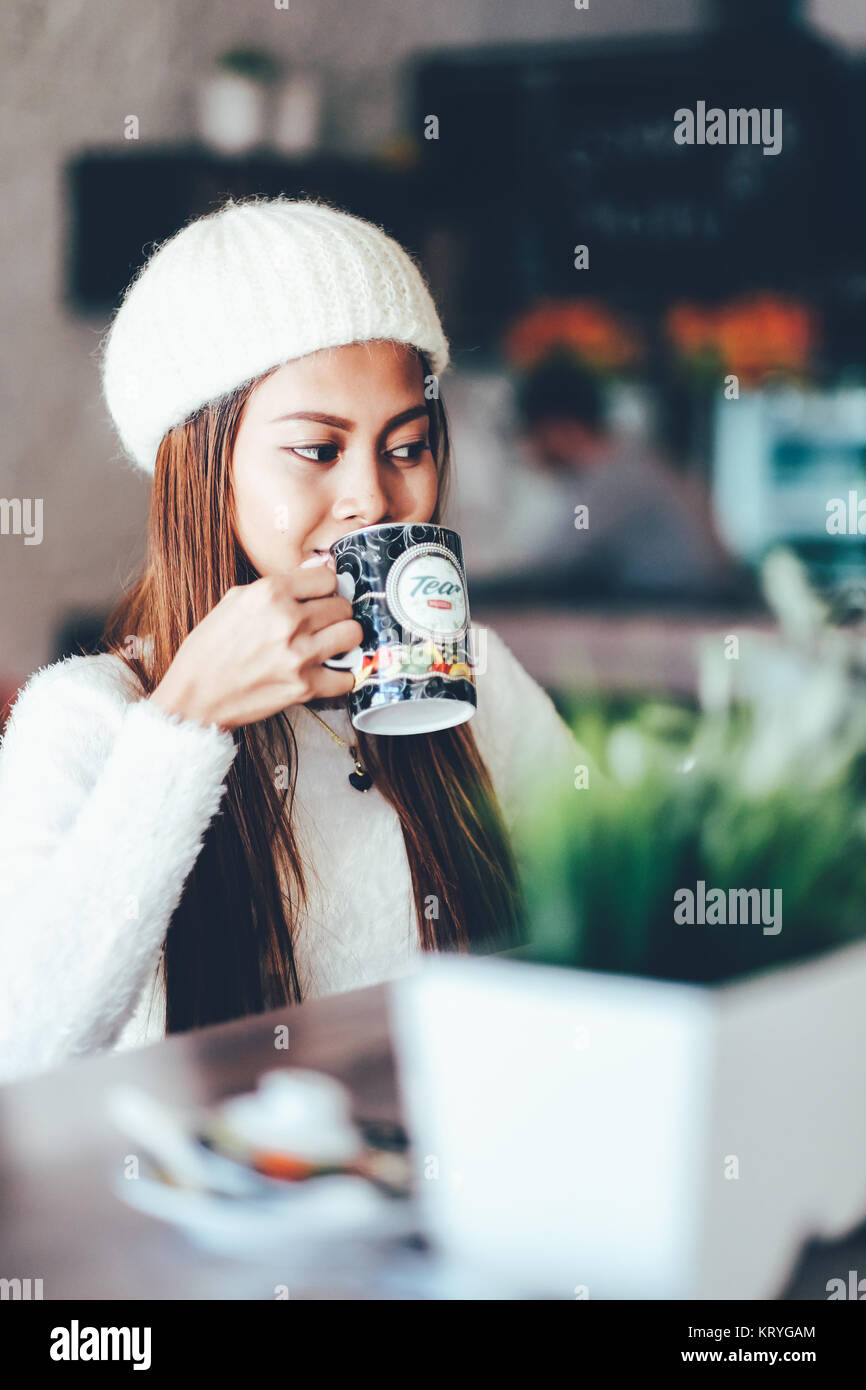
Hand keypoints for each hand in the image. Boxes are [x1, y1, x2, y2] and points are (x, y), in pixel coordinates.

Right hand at [148, 560, 362, 731]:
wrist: (194, 696)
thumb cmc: (209, 649)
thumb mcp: (234, 601)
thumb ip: (276, 586)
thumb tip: (313, 571)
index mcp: (270, 593)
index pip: (326, 578)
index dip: (324, 588)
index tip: (319, 597)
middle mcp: (288, 620)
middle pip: (342, 606)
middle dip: (335, 613)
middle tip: (323, 623)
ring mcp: (299, 655)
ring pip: (353, 634)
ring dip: (345, 639)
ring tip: (331, 644)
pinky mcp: (304, 687)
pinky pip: (347, 677)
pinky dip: (342, 676)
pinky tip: (329, 673)